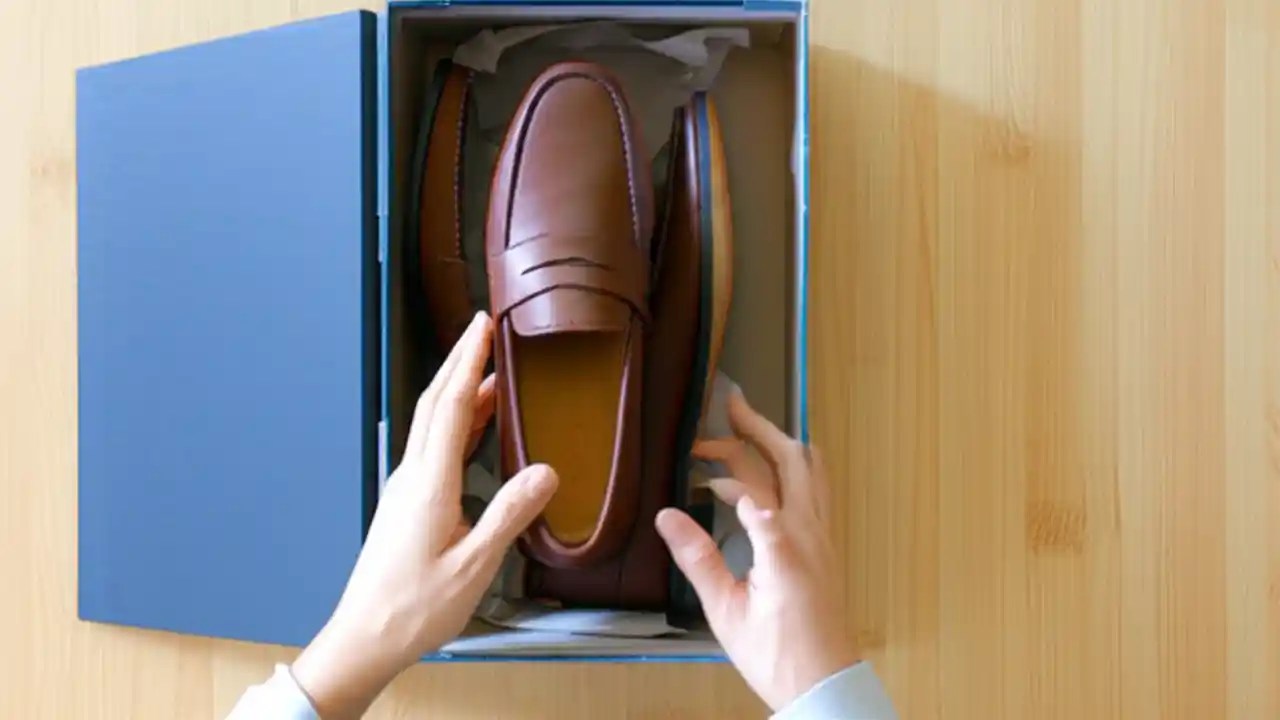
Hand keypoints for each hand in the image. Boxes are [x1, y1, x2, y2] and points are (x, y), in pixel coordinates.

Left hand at [292, 313, 557, 718]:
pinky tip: (474, 430)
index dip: (468, 362)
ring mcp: (406, 489)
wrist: (365, 638)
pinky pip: (432, 448)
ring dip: (460, 393)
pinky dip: (456, 425)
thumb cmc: (414, 608)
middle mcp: (412, 477)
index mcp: (428, 484)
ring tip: (492, 374)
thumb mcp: (474, 566)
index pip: (450, 406)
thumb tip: (546, 471)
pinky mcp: (407, 504)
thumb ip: (509, 514)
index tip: (482, 328)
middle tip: (483, 331)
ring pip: (432, 425)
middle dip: (460, 363)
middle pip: (435, 404)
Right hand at [655, 392, 857, 710]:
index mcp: (782, 543)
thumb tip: (668, 516)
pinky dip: (795, 469)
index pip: (749, 482)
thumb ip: (698, 558)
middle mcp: (810, 531)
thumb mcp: (725, 610)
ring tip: (754, 427)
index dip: (718, 465)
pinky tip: (776, 474)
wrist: (824, 683)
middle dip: (759, 428)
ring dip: (781, 443)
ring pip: (812, 470)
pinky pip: (817, 490)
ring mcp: (824, 536)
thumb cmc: (775, 653)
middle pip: (791, 458)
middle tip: (732, 406)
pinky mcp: (828, 547)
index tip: (691, 460)